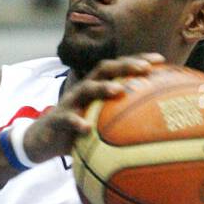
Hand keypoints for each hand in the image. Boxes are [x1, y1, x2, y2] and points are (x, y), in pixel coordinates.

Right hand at [22, 54, 164, 163]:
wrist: (42, 142)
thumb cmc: (76, 133)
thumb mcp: (99, 125)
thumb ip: (120, 123)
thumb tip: (152, 134)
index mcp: (97, 89)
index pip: (119, 69)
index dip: (138, 62)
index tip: (161, 61)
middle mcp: (84, 90)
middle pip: (105, 69)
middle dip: (125, 66)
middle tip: (145, 69)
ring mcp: (70, 102)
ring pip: (86, 88)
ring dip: (103, 87)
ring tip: (118, 90)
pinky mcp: (56, 118)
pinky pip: (67, 119)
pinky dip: (77, 122)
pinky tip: (87, 129)